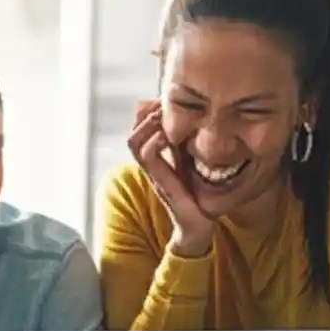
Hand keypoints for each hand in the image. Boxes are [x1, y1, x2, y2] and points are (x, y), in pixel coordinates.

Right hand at [126, 99, 213, 255]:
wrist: (197, 226)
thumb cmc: (195, 196)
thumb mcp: (190, 165)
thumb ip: (185, 148)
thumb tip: (190, 124)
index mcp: (156, 162)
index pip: (139, 132)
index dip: (146, 115)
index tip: (163, 104)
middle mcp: (150, 167)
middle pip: (133, 135)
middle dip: (145, 117)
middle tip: (162, 108)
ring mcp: (153, 174)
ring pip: (135, 143)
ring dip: (148, 126)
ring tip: (163, 118)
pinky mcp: (161, 182)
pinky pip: (148, 157)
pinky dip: (155, 142)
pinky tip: (168, 137)